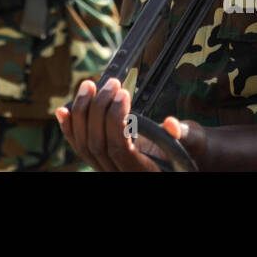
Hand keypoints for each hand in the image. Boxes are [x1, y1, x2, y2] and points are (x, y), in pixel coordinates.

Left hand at [56, 78, 203, 171]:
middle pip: (97, 144)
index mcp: (144, 171)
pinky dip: (69, 127)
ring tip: (90, 84)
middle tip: (110, 83)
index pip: (118, 147)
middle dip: (99, 109)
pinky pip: (80, 147)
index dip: (115, 119)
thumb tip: (170, 123)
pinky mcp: (102, 160)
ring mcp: (109, 169)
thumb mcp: (193, 142)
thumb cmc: (191, 149)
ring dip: (82, 112)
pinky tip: (63, 109)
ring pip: (85, 145)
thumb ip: (182, 134)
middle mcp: (122, 173)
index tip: (123, 93)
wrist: (182, 161)